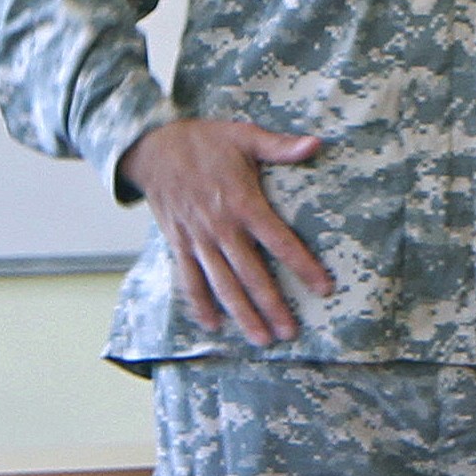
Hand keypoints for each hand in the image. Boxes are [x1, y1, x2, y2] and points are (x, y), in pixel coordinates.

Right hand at [123, 115, 330, 341]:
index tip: (323, 288)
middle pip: (252, 274)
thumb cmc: (203, 141)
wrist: (152, 146)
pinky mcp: (179, 243)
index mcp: (243, 202)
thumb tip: (316, 143)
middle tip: (290, 332)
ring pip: (223, 284)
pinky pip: (189, 279)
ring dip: (242, 314)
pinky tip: (214, 326)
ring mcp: (198, 238)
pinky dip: (200, 303)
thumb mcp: (244, 136)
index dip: (303, 267)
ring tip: (261, 339)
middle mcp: (221, 227)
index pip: (280, 241)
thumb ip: (280, 147)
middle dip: (272, 305)